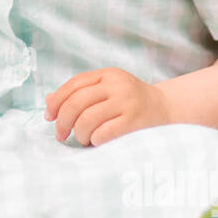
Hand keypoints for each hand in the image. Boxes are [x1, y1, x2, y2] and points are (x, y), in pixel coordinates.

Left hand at [43, 67, 171, 145]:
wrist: (168, 111)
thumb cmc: (131, 104)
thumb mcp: (108, 91)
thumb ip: (80, 94)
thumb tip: (49, 102)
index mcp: (108, 75)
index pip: (74, 84)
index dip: (56, 101)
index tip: (49, 117)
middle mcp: (118, 86)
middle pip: (76, 102)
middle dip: (62, 121)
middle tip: (60, 135)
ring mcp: (127, 104)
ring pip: (87, 119)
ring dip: (79, 134)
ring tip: (83, 139)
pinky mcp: (134, 123)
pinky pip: (102, 134)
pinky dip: (94, 141)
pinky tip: (97, 142)